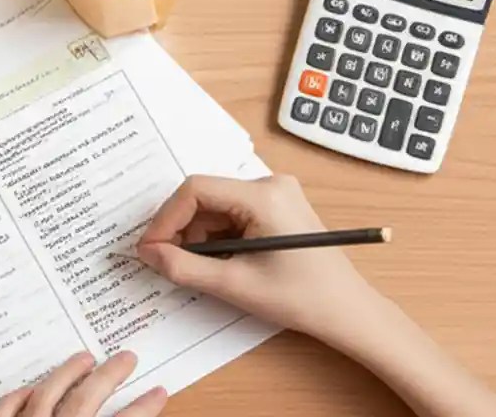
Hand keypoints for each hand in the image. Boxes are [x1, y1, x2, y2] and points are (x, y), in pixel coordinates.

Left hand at [0, 351, 168, 416]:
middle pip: (85, 400)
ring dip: (67, 374)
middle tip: (126, 358)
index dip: (143, 407)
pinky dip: (18, 397)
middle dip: (109, 376)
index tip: (158, 392)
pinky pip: (5, 410)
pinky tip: (27, 388)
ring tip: (83, 358)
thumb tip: (127, 413)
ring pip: (46, 395)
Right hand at [135, 174, 377, 343]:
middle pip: (205, 198)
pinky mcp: (276, 206)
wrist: (347, 311)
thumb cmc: (301, 298)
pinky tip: (221, 263)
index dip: (166, 219)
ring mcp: (275, 194)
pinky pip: (232, 214)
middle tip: (168, 262)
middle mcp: (270, 184)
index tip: (150, 248)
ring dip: (199, 237)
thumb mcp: (235, 285)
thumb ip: (184, 267)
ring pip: (216, 208)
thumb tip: (148, 253)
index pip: (196, 190)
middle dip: (182, 231)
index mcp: (263, 196)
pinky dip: (217, 238)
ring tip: (202, 270)